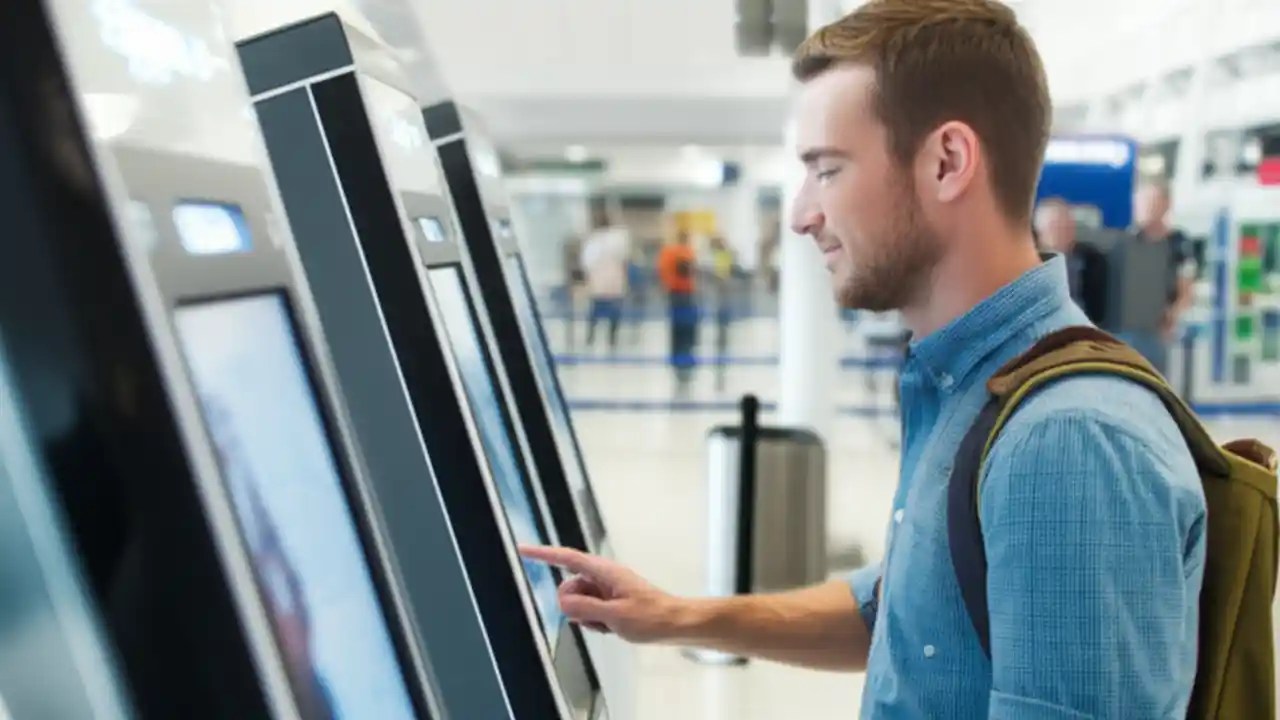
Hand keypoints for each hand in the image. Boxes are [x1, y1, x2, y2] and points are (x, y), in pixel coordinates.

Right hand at [519, 545, 684, 643]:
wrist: (676, 625)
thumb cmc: (650, 617)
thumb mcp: (615, 616)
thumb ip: (586, 608)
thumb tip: (563, 602)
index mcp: (604, 572)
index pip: (567, 559)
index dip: (543, 554)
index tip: (522, 549)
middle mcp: (603, 577)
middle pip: (570, 586)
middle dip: (574, 605)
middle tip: (596, 620)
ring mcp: (607, 589)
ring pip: (579, 601)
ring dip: (586, 616)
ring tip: (610, 625)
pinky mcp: (611, 601)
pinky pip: (590, 610)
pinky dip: (594, 621)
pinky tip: (611, 629)